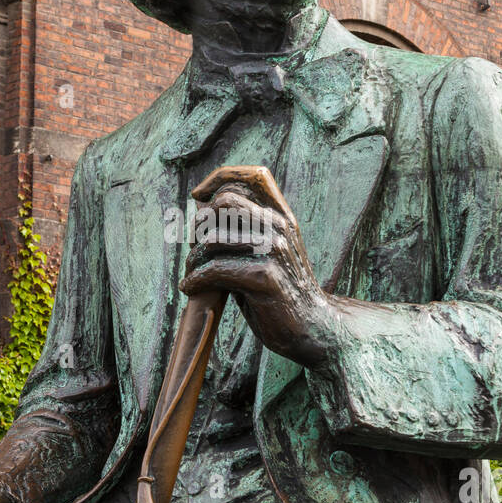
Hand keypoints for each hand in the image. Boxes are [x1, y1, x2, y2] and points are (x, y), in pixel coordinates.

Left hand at [179, 177, 338, 366]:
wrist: (311, 327)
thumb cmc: (278, 290)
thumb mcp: (266, 251)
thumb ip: (243, 229)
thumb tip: (199, 211)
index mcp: (282, 216)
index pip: (251, 175)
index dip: (217, 179)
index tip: (197, 196)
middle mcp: (280, 227)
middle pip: (223, 203)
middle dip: (199, 226)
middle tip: (195, 249)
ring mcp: (275, 250)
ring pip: (213, 238)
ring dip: (193, 259)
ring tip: (192, 274)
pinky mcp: (265, 277)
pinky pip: (215, 269)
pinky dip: (195, 279)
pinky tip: (191, 288)